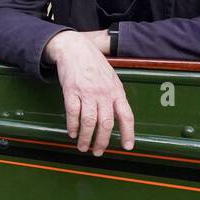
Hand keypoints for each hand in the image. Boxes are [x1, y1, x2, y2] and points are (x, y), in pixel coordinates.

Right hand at [44, 30, 135, 155]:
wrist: (75, 48)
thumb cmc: (93, 64)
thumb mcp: (111, 78)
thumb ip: (114, 96)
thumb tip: (117, 117)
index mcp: (116, 91)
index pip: (126, 115)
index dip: (128, 133)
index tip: (127, 147)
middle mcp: (103, 93)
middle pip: (106, 124)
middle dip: (102, 141)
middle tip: (98, 152)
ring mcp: (87, 92)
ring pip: (89, 122)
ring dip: (86, 138)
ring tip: (83, 147)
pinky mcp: (71, 91)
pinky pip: (73, 114)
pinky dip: (73, 126)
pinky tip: (72, 133)